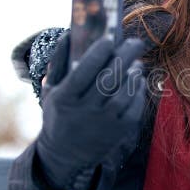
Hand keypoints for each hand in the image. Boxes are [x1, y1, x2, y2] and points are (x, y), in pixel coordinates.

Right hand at [35, 34, 147, 189]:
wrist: (65, 155)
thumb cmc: (59, 114)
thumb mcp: (51, 90)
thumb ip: (59, 62)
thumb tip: (68, 34)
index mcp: (64, 98)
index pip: (82, 72)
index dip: (97, 54)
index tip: (109, 38)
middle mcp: (83, 111)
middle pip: (107, 79)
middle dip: (124, 57)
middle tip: (135, 42)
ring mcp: (102, 123)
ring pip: (123, 93)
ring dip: (133, 74)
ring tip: (137, 62)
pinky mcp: (118, 133)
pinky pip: (133, 108)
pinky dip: (138, 91)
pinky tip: (138, 79)